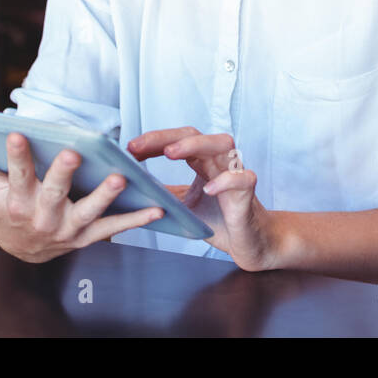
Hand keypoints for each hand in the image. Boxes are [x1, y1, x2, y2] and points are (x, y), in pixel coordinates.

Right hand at [0, 132, 164, 262]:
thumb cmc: (3, 206)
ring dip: (105, 196)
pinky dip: (136, 220)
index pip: (14, 174)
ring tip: (121, 178)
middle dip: (62, 173)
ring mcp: (66, 228)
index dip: (16, 156)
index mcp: (14, 200)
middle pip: (52, 192)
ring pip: (87, 212)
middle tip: (74, 153)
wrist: (20, 250)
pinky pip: (114, 228)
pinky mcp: (87, 237)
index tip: (17, 132)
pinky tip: (157, 208)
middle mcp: (41, 216)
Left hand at [127, 127, 280, 272]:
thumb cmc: (217, 220)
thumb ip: (162, 194)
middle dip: (166, 137)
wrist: (248, 242)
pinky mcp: (248, 193)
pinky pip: (242, 179)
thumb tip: (131, 190)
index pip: (179, 140)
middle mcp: (220, 162)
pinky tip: (209, 189)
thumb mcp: (182, 206)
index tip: (129, 148)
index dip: (155, 140)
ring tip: (170, 153)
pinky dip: (225, 181)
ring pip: (223, 145)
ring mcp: (235, 174)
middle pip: (196, 135)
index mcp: (203, 162)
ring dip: (195, 145)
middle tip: (138, 146)